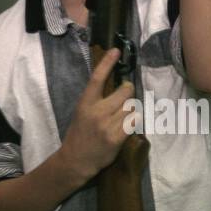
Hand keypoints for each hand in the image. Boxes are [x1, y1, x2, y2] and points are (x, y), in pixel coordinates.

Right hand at [59, 49, 135, 183]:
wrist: (76, 160)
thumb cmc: (79, 134)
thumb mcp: (82, 112)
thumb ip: (96, 100)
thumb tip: (116, 86)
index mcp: (86, 103)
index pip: (98, 78)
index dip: (107, 63)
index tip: (116, 51)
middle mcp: (97, 112)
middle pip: (125, 92)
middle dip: (128, 91)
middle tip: (126, 93)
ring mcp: (107, 125)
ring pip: (131, 107)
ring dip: (130, 109)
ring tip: (121, 116)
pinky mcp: (116, 138)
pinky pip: (134, 122)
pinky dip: (132, 122)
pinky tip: (125, 126)